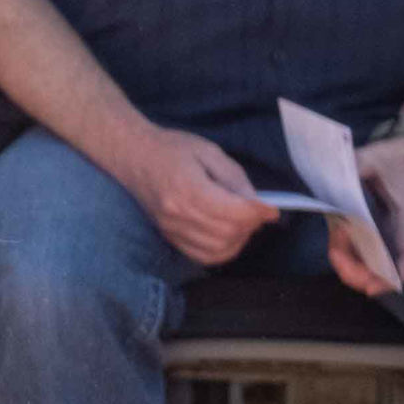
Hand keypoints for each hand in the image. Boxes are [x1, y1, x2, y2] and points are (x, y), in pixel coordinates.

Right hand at [130, 126, 279, 266]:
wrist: (131, 156)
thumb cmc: (171, 148)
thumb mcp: (209, 152)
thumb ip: (234, 179)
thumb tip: (257, 204)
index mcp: (188, 189)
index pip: (233, 212)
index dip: (259, 212)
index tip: (272, 208)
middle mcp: (177, 215)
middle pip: (227, 233)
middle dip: (251, 225)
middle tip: (259, 213)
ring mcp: (171, 229)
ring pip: (216, 250)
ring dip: (238, 240)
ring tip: (244, 223)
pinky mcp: (168, 236)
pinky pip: (201, 256)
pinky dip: (221, 251)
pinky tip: (228, 236)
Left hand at [335, 133, 403, 294]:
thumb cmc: (394, 158)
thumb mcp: (375, 157)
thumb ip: (357, 165)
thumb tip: (333, 175)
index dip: (395, 276)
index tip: (374, 289)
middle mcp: (397, 233)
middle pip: (384, 268)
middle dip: (361, 275)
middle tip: (339, 265)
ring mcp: (384, 234)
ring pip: (369, 263)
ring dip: (351, 268)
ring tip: (335, 256)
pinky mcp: (370, 230)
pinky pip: (358, 251)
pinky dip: (346, 255)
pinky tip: (335, 249)